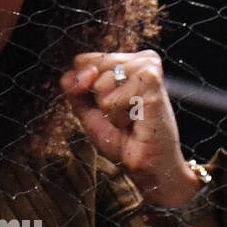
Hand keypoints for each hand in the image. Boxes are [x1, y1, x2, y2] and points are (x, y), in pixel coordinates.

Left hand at [60, 50, 204, 208]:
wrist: (149, 166)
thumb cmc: (124, 140)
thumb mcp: (89, 111)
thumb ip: (75, 88)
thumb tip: (84, 73)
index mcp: (130, 61)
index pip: (83, 60)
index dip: (84, 87)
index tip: (110, 106)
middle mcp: (142, 60)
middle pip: (91, 69)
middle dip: (98, 100)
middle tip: (124, 114)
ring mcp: (148, 69)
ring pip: (100, 84)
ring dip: (110, 111)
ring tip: (131, 119)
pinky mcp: (152, 83)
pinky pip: (111, 100)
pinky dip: (118, 118)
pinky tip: (137, 122)